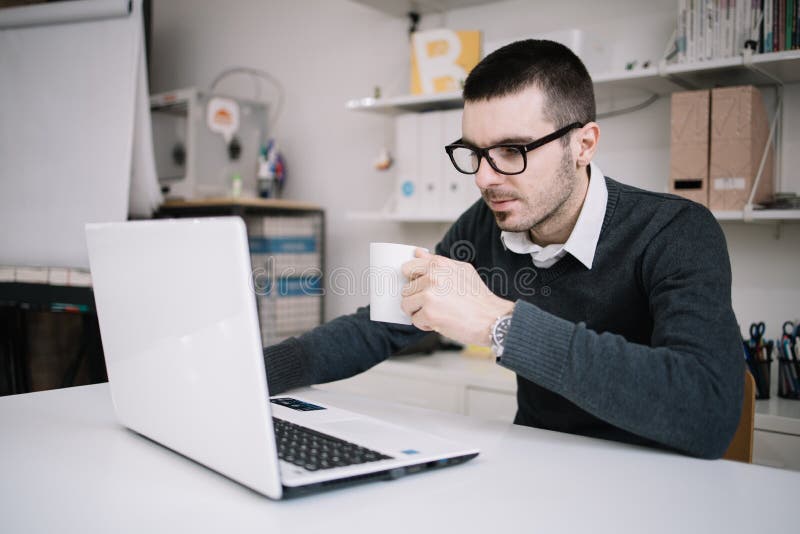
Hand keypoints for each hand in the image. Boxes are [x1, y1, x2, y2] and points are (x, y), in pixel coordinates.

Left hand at [400, 249, 514, 345]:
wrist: (492, 319)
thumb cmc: (478, 297)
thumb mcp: (461, 270)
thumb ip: (436, 261)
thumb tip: (417, 252)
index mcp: (439, 265)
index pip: (408, 267)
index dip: (413, 280)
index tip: (422, 287)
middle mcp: (433, 277)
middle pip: (406, 289)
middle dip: (417, 299)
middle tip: (436, 304)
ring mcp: (429, 295)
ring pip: (406, 304)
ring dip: (419, 312)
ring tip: (437, 313)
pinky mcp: (428, 313)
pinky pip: (414, 320)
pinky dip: (425, 324)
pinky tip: (440, 322)